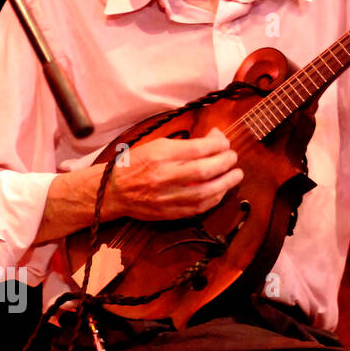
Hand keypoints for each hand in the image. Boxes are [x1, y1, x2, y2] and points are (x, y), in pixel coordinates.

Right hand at [105, 127, 242, 221]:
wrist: (113, 191)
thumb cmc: (136, 164)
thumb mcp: (157, 145)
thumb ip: (186, 143)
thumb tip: (216, 138)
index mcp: (159, 155)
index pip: (197, 148)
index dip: (218, 145)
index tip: (224, 143)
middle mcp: (164, 176)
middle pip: (205, 169)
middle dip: (225, 162)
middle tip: (233, 157)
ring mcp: (167, 197)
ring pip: (206, 192)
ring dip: (227, 182)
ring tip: (236, 174)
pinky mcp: (169, 213)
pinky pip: (199, 207)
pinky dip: (215, 198)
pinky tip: (222, 190)